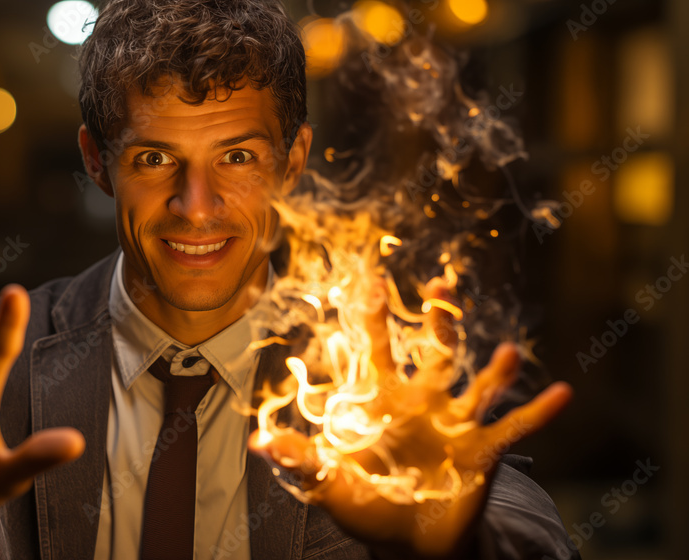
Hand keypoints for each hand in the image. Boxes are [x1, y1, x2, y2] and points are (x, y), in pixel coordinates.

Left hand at [250, 278, 571, 557]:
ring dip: (495, 369)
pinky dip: (537, 413)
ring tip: (507, 352)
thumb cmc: (365, 503)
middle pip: (432, 351)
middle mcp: (421, 401)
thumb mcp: (325, 481)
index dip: (368, 315)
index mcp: (380, 400)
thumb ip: (298, 457)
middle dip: (437, 319)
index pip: (372, 347)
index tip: (369, 277)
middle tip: (440, 283)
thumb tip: (258, 440)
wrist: (406, 541)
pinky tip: (563, 394)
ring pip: (476, 384)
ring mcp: (454, 423)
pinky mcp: (481, 451)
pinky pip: (513, 429)